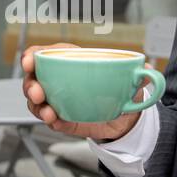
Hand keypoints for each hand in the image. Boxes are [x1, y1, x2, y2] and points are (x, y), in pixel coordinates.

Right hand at [20, 44, 148, 141]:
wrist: (126, 117)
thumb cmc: (121, 89)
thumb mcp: (131, 79)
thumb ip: (138, 73)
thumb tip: (146, 68)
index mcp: (71, 62)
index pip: (46, 55)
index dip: (33, 56)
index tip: (29, 61)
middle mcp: (59, 81)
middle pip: (33, 79)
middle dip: (30, 85)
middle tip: (38, 93)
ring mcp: (58, 100)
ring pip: (35, 101)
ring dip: (37, 107)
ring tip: (48, 113)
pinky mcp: (62, 119)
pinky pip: (49, 120)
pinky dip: (50, 121)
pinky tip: (55, 121)